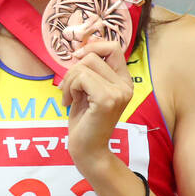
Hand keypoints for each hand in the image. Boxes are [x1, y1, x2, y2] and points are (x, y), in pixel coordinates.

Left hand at [60, 37, 133, 173]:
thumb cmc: (84, 121)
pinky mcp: (108, 99)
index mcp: (123, 81)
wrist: (87, 149)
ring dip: (69, 81)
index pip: (113, 47)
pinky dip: (69, 88)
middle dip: (73, 70)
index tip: (76, 58)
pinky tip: (69, 103)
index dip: (92, 47)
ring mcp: (119, 92)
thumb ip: (88, 71)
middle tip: (68, 89)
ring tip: (70, 98)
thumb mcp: (86, 91)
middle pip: (93, 56)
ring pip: (84, 66)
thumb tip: (83, 45)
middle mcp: (125, 85)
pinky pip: (81, 78)